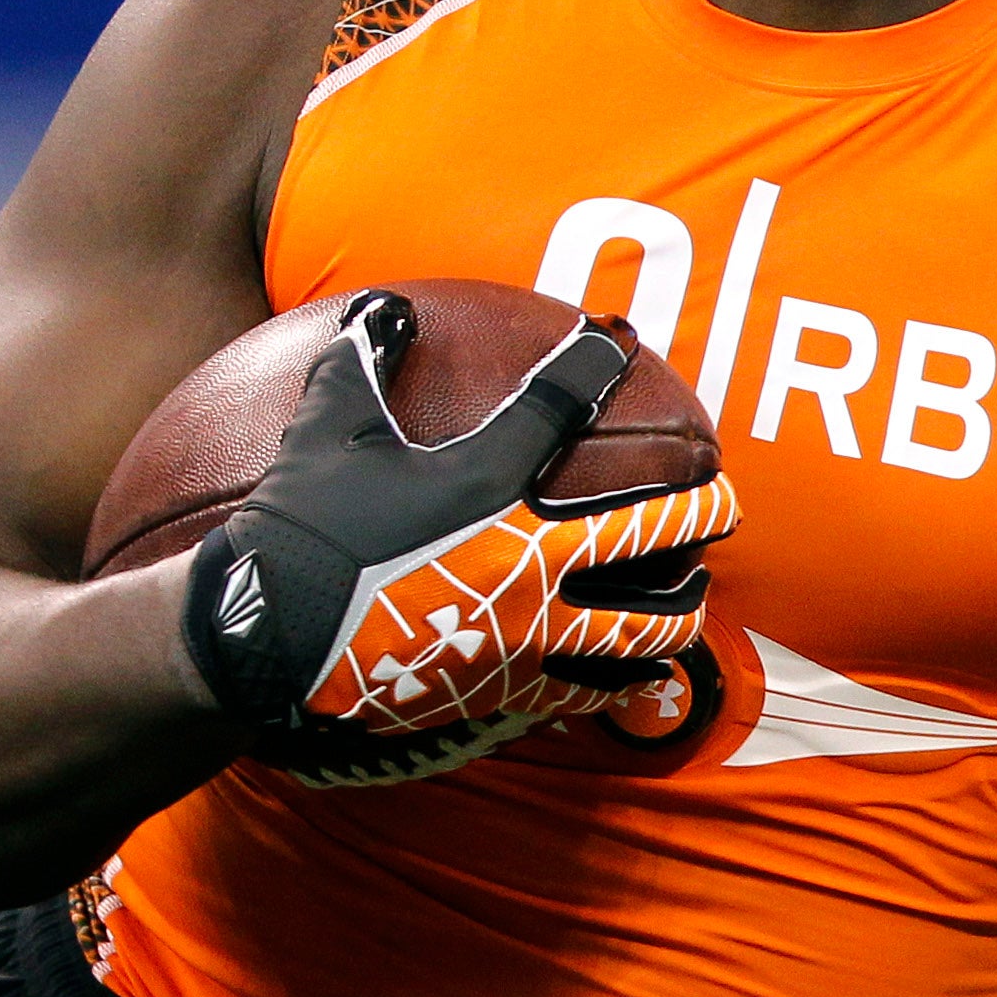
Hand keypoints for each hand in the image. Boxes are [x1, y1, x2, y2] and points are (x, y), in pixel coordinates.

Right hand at [180, 291, 736, 751]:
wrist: (272, 638)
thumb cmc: (302, 524)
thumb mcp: (330, 424)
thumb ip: (364, 357)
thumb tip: (384, 307)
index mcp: (491, 482)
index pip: (565, 402)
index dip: (599, 360)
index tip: (622, 342)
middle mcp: (530, 557)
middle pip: (653, 527)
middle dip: (702, 506)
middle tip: (724, 497)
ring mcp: (528, 632)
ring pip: (643, 626)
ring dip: (680, 607)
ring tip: (693, 594)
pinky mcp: (510, 689)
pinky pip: (587, 689)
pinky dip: (617, 680)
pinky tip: (631, 675)